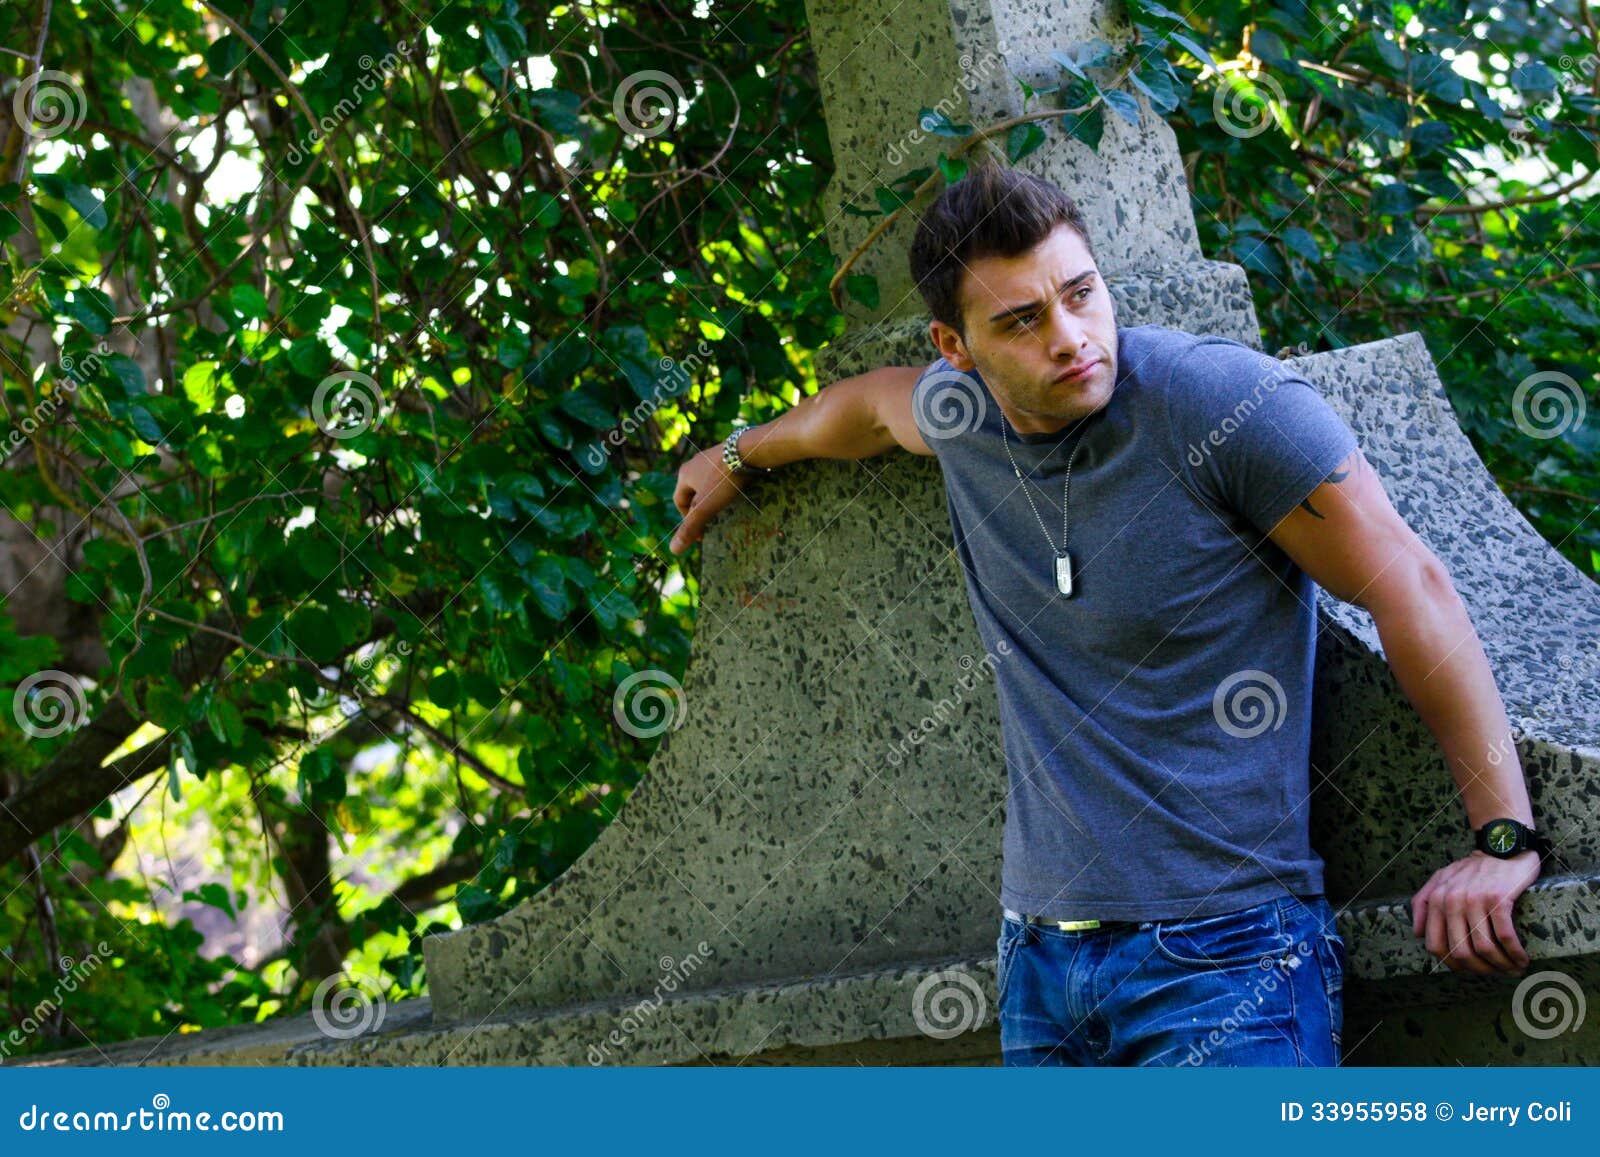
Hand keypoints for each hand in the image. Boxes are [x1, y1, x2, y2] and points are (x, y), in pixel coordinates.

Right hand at [670, 446, 748, 553]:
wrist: (749, 450)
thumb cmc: (724, 479)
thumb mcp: (706, 507)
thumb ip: (690, 528)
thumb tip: (673, 550)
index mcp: (684, 474)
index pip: (679, 501)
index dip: (687, 520)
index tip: (701, 533)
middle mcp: (695, 463)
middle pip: (693, 492)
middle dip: (700, 509)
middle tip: (712, 522)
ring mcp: (712, 456)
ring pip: (708, 483)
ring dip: (713, 497)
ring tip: (725, 509)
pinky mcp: (728, 453)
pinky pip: (722, 474)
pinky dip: (725, 486)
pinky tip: (737, 491)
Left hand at [1410, 849, 1538, 975]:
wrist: (1502, 846)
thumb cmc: (1472, 868)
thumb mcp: (1440, 879)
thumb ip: (1423, 903)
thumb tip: (1417, 934)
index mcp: (1436, 900)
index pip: (1435, 945)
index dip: (1454, 964)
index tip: (1471, 968)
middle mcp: (1452, 901)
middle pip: (1460, 952)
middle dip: (1479, 969)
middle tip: (1496, 973)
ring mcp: (1475, 900)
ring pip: (1484, 948)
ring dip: (1501, 965)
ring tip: (1513, 968)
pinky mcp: (1499, 899)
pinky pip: (1505, 936)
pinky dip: (1515, 954)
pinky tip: (1522, 959)